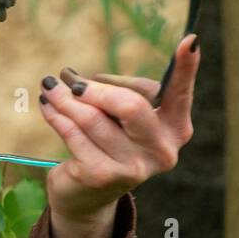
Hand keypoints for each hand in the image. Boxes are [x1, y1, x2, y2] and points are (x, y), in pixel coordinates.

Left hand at [38, 32, 200, 237]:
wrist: (86, 196)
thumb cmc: (108, 144)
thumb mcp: (121, 120)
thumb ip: (117, 96)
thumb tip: (75, 77)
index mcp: (175, 129)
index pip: (180, 94)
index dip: (185, 69)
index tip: (190, 41)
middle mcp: (162, 150)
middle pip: (130, 106)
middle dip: (94, 88)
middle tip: (69, 79)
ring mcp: (133, 167)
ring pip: (93, 118)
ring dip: (65, 99)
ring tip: (49, 87)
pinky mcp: (101, 175)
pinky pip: (74, 134)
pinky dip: (57, 116)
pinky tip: (47, 106)